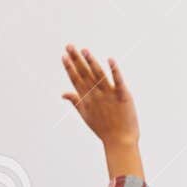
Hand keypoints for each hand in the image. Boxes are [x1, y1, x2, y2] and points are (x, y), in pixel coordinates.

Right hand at [62, 45, 140, 169]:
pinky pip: (118, 81)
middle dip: (76, 60)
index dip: (70, 67)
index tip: (64, 56)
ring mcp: (109, 95)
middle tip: (70, 46)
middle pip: (85, 74)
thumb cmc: (104, 129)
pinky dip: (114, 70)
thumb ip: (75, 102)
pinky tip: (110, 59)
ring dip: (91, 62)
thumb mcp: (86, 116)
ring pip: (98, 75)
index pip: (76, 80)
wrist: (120, 141)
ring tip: (84, 50)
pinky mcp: (123, 96)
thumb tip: (63, 93)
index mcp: (87, 99)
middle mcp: (96, 95)